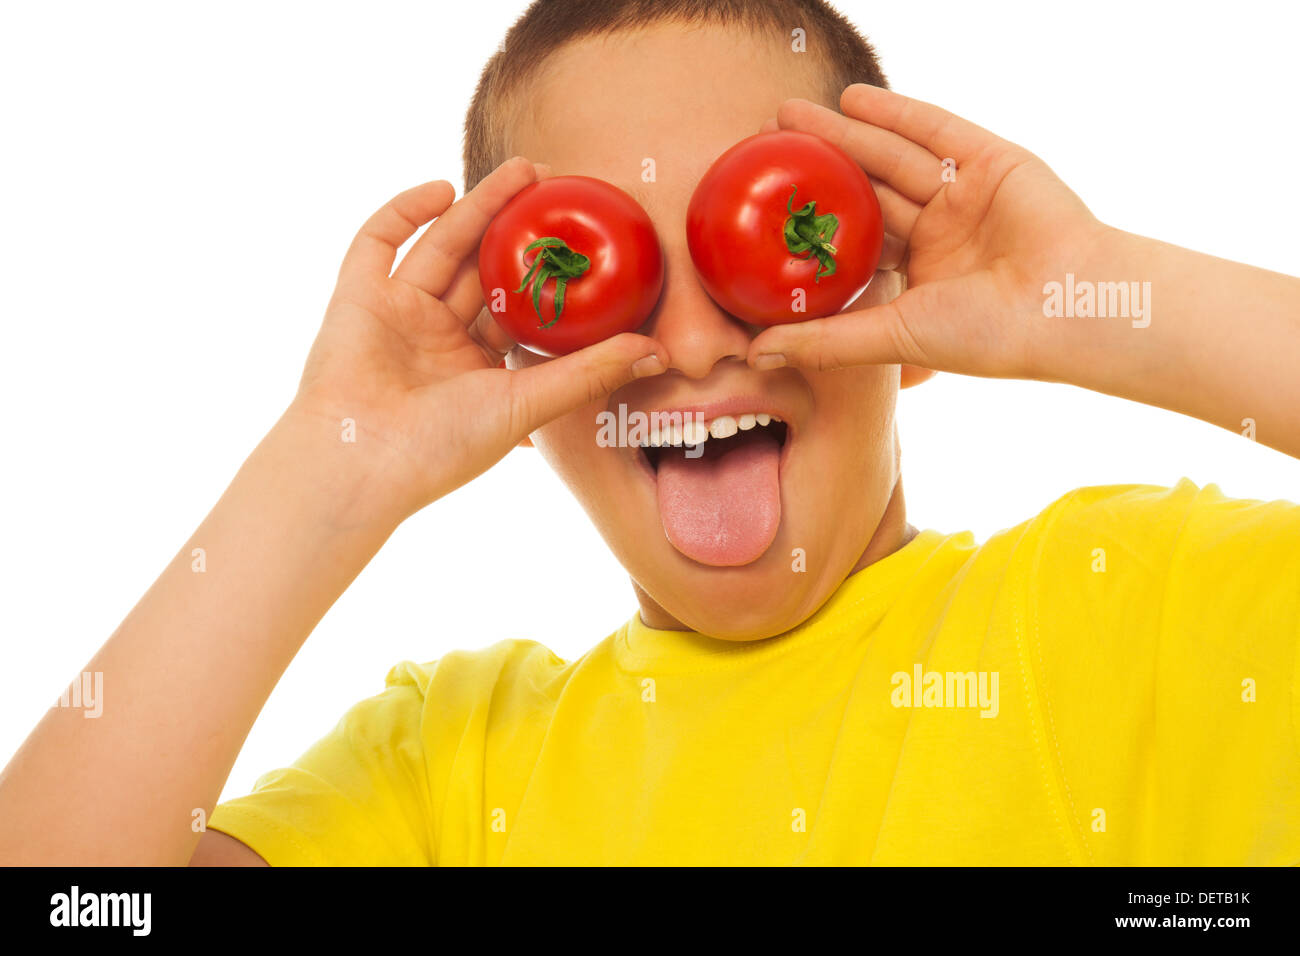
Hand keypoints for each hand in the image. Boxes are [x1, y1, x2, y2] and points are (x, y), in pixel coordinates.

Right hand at [286, 157, 667, 522]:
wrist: (361, 462)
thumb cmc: (443, 448)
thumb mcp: (527, 405)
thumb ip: (588, 374)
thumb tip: (658, 354)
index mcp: (477, 366)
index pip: (518, 307)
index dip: (548, 272)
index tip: (586, 237)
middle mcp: (438, 335)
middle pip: (483, 267)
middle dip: (518, 226)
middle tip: (558, 183)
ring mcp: (397, 313)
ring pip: (443, 246)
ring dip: (478, 205)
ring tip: (523, 170)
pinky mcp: (358, 296)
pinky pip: (379, 241)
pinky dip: (406, 211)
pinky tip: (442, 187)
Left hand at [747, 84, 1111, 378]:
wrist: (1069, 308)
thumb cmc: (989, 336)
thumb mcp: (892, 337)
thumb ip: (826, 340)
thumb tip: (754, 356)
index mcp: (920, 273)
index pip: (855, 240)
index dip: (810, 223)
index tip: (759, 210)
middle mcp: (940, 230)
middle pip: (865, 189)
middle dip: (816, 167)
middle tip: (764, 145)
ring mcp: (966, 194)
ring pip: (891, 156)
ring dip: (842, 133)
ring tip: (789, 114)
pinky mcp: (991, 161)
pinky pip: (934, 130)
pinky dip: (894, 113)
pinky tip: (850, 101)